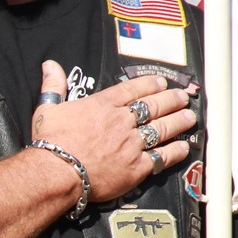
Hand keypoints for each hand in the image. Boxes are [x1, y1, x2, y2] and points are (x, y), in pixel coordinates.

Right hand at [30, 61, 197, 204]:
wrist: (57, 172)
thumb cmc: (50, 142)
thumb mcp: (47, 109)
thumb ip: (53, 86)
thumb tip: (49, 65)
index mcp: (103, 105)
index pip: (133, 89)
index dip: (150, 84)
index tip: (162, 82)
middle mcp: (122, 121)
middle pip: (154, 106)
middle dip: (171, 100)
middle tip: (183, 97)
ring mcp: (132, 144)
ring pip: (162, 129)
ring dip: (179, 122)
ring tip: (190, 117)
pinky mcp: (136, 167)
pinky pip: (161, 157)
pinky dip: (175, 151)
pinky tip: (184, 147)